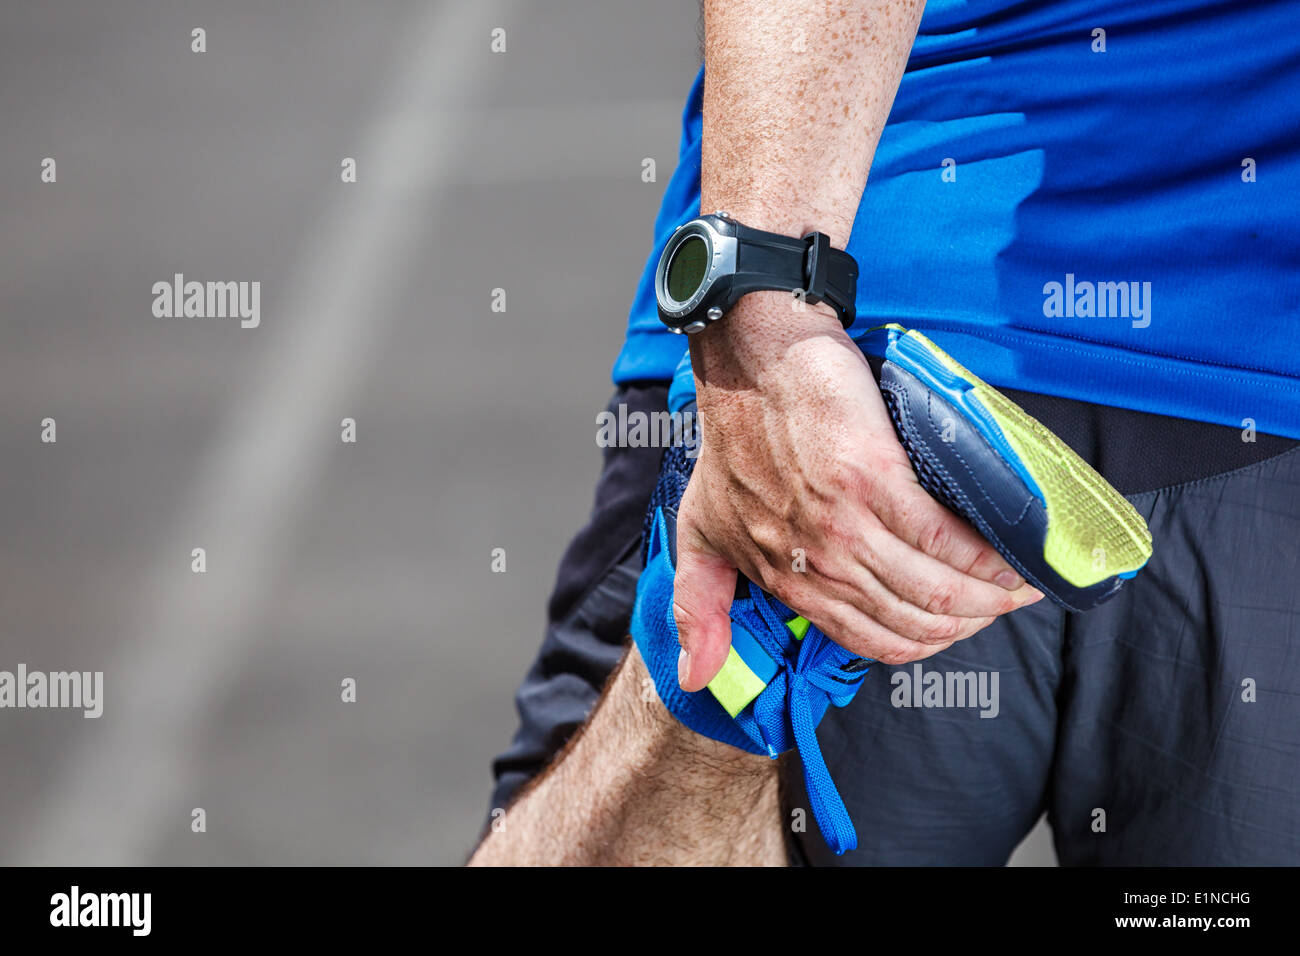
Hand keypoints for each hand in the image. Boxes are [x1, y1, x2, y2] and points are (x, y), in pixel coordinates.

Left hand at [674, 292, 1042, 689]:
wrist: (749, 360)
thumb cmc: (732, 437)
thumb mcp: (700, 529)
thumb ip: (700, 603)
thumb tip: (694, 678)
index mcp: (786, 579)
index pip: (874, 640)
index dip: (929, 642)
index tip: (964, 621)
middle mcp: (817, 562)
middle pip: (916, 621)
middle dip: (972, 620)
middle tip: (1006, 598)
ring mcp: (843, 524)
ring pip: (935, 588)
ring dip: (991, 593)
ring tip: (1025, 579)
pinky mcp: (871, 479)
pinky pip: (944, 538)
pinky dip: (986, 554)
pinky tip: (1012, 551)